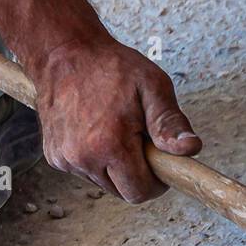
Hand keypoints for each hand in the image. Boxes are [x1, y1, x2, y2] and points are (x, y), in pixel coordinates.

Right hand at [27, 37, 200, 202]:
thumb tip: (191, 149)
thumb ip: (170, 123)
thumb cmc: (111, 67)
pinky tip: (93, 132)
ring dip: (115, 166)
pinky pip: (85, 172)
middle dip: (137, 175)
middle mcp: (84, 157)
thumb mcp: (151, 86)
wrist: (64, 53)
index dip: (156, 182)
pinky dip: (95, 159)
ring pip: (104, 183)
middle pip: (123, 192)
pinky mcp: (54, 158)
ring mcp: (66, 159)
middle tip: (139, 141)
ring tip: (114, 131)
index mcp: (110, 144)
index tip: (159, 162)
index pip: (140, 192)